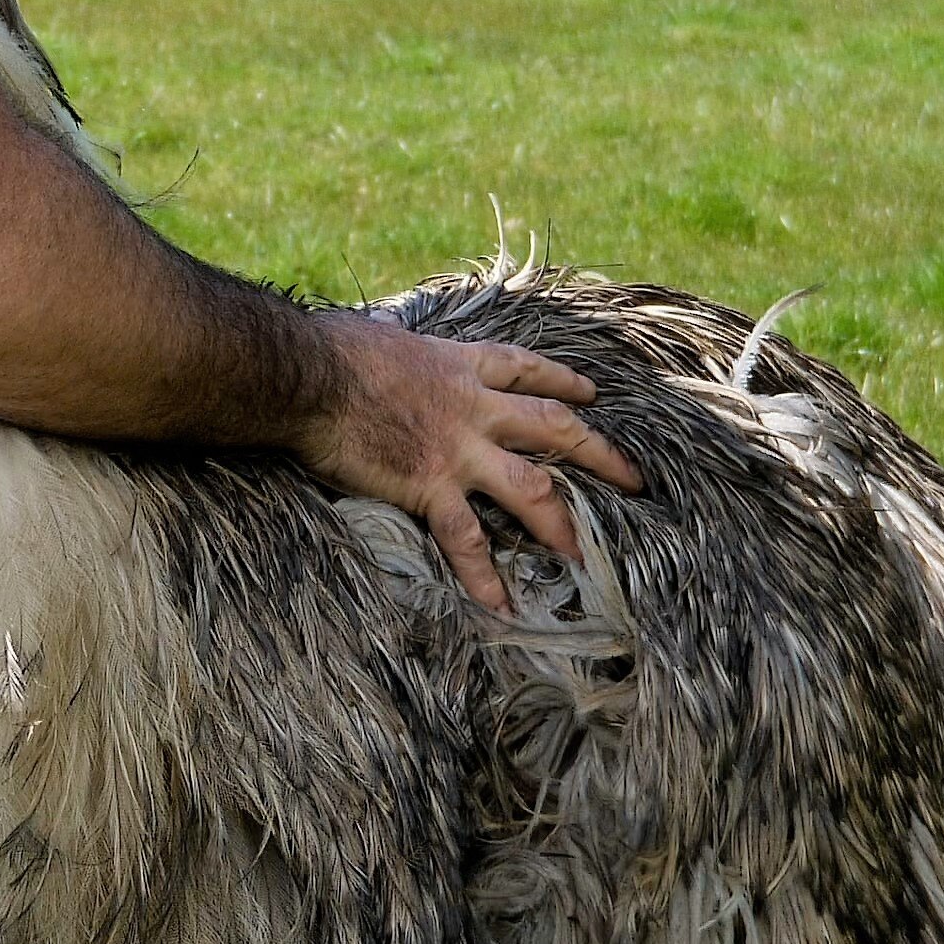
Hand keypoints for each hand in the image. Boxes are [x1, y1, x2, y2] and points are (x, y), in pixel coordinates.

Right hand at [288, 311, 643, 616]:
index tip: (591, 394)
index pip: (526, 371)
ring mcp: (458, 448)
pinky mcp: (430, 485)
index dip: (563, 381)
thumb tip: (386, 338)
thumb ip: (398, 347)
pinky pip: (467, 540)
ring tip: (582, 557)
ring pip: (532, 487)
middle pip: (554, 426)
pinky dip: (485, 576)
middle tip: (633, 479)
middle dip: (599, 454)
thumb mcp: (382, 337)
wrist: (309, 376)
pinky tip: (501, 606)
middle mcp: (473, 406)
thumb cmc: (332, 350)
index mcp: (460, 365)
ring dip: (561, 524)